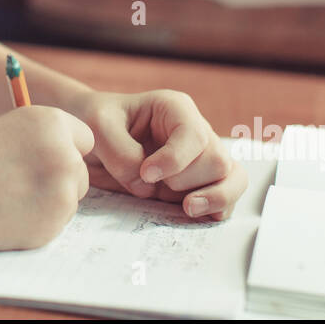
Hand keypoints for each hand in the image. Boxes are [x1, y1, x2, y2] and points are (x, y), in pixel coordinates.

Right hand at [0, 107, 93, 250]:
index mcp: (52, 124)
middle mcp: (64, 158)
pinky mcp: (48, 229)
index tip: (43, 155)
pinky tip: (1, 214)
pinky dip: (34, 223)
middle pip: (80, 172)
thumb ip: (33, 134)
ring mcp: (59, 197)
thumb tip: (57, 144)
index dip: (63, 147)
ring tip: (4, 196)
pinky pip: (53, 225)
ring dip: (47, 201)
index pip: (84, 138)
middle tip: (19, 181)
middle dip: (58, 177)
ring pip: (69, 200)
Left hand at [72, 89, 247, 220]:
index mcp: (175, 108)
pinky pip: (227, 195)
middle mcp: (195, 131)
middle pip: (216, 160)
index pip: (194, 135)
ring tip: (187, 208)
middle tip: (153, 183)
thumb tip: (148, 187)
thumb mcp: (97, 127)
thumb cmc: (96, 122)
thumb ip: (121, 154)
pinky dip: (218, 209)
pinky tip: (195, 214)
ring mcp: (201, 158)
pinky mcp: (200, 182)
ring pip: (232, 178)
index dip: (175, 159)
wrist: (91, 137)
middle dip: (186, 179)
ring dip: (212, 197)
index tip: (146, 173)